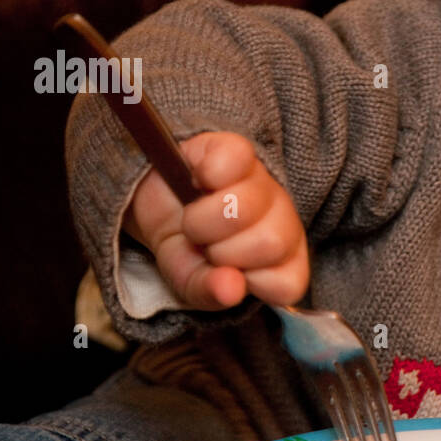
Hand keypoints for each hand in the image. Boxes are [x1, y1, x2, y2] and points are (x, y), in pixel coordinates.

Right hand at [122, 131, 308, 309]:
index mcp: (284, 259)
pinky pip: (230, 162)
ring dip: (204, 221)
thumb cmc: (185, 247)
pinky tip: (198, 182)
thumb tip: (229, 289)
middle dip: (222, 252)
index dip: (250, 283)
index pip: (288, 284)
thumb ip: (209, 291)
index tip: (225, 274)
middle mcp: (283, 219)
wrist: (152, 206)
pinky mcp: (237, 150)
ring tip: (196, 221)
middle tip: (205, 245)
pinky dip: (206, 174)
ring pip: (245, 207)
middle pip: (269, 242)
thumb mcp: (189, 281)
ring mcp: (264, 182)